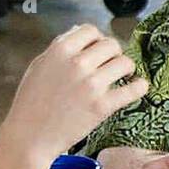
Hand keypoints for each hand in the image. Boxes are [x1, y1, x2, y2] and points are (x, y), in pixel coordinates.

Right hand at [3, 24, 147, 158]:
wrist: (29, 138)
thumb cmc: (30, 103)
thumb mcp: (39, 66)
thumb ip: (60, 47)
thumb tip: (80, 30)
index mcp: (60, 50)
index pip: (90, 30)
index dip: (96, 39)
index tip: (98, 50)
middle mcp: (77, 63)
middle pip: (111, 44)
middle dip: (113, 54)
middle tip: (110, 65)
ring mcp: (91, 84)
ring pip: (125, 62)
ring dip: (127, 68)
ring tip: (123, 76)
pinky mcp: (102, 106)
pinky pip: (134, 89)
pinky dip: (140, 87)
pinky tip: (138, 87)